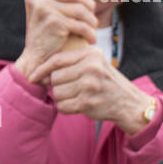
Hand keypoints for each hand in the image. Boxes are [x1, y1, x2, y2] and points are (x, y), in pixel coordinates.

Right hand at [14, 0, 97, 82]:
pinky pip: (82, 23)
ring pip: (82, 8)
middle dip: (88, 6)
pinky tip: (89, 39)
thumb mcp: (50, 9)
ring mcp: (44, 8)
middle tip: (89, 19)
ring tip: (90, 30)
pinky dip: (90, 33)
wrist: (38, 58)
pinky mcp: (54, 21)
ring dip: (91, 21)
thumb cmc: (50, 33)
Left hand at [28, 46, 154, 134]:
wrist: (129, 103)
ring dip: (63, 98)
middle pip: (55, 78)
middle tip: (72, 89)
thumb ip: (72, 61)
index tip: (32, 77)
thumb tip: (39, 71)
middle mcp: (91, 68)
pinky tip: (78, 105)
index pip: (57, 60)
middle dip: (58, 86)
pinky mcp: (88, 102)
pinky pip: (62, 106)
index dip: (42, 69)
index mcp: (92, 55)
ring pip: (57, 93)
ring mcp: (90, 86)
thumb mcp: (96, 64)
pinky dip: (66, 108)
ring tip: (77, 96)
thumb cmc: (107, 82)